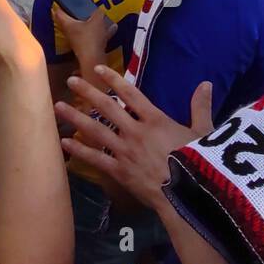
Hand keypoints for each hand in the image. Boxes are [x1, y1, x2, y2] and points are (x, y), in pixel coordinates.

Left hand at [53, 6, 112, 68]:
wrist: (94, 59)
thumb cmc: (91, 38)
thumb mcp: (97, 20)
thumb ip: (98, 13)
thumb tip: (99, 9)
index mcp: (68, 24)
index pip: (58, 12)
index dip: (60, 4)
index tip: (63, 0)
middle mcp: (70, 32)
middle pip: (71, 20)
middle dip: (77, 13)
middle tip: (83, 6)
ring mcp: (78, 41)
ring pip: (83, 28)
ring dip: (91, 22)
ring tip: (101, 16)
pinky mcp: (86, 47)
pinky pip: (93, 36)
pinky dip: (100, 32)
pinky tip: (112, 28)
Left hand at [54, 65, 212, 208]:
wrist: (187, 194)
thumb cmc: (199, 162)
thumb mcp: (204, 132)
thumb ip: (201, 107)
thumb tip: (206, 83)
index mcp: (155, 120)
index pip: (131, 94)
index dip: (114, 80)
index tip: (98, 69)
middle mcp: (135, 131)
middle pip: (107, 107)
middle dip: (88, 92)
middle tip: (71, 81)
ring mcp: (124, 151)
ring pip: (95, 130)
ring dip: (75, 117)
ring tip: (58, 107)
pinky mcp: (119, 171)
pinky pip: (95, 158)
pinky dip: (79, 150)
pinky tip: (65, 143)